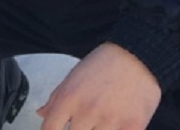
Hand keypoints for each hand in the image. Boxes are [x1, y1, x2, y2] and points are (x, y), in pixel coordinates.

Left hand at [37, 42, 160, 129]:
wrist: (137, 57)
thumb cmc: (103, 65)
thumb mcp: (73, 76)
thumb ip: (56, 98)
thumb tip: (41, 113)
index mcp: (69, 98)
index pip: (49, 128)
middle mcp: (87, 111)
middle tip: (81, 125)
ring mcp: (110, 121)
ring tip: (97, 124)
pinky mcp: (133, 126)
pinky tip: (113, 127)